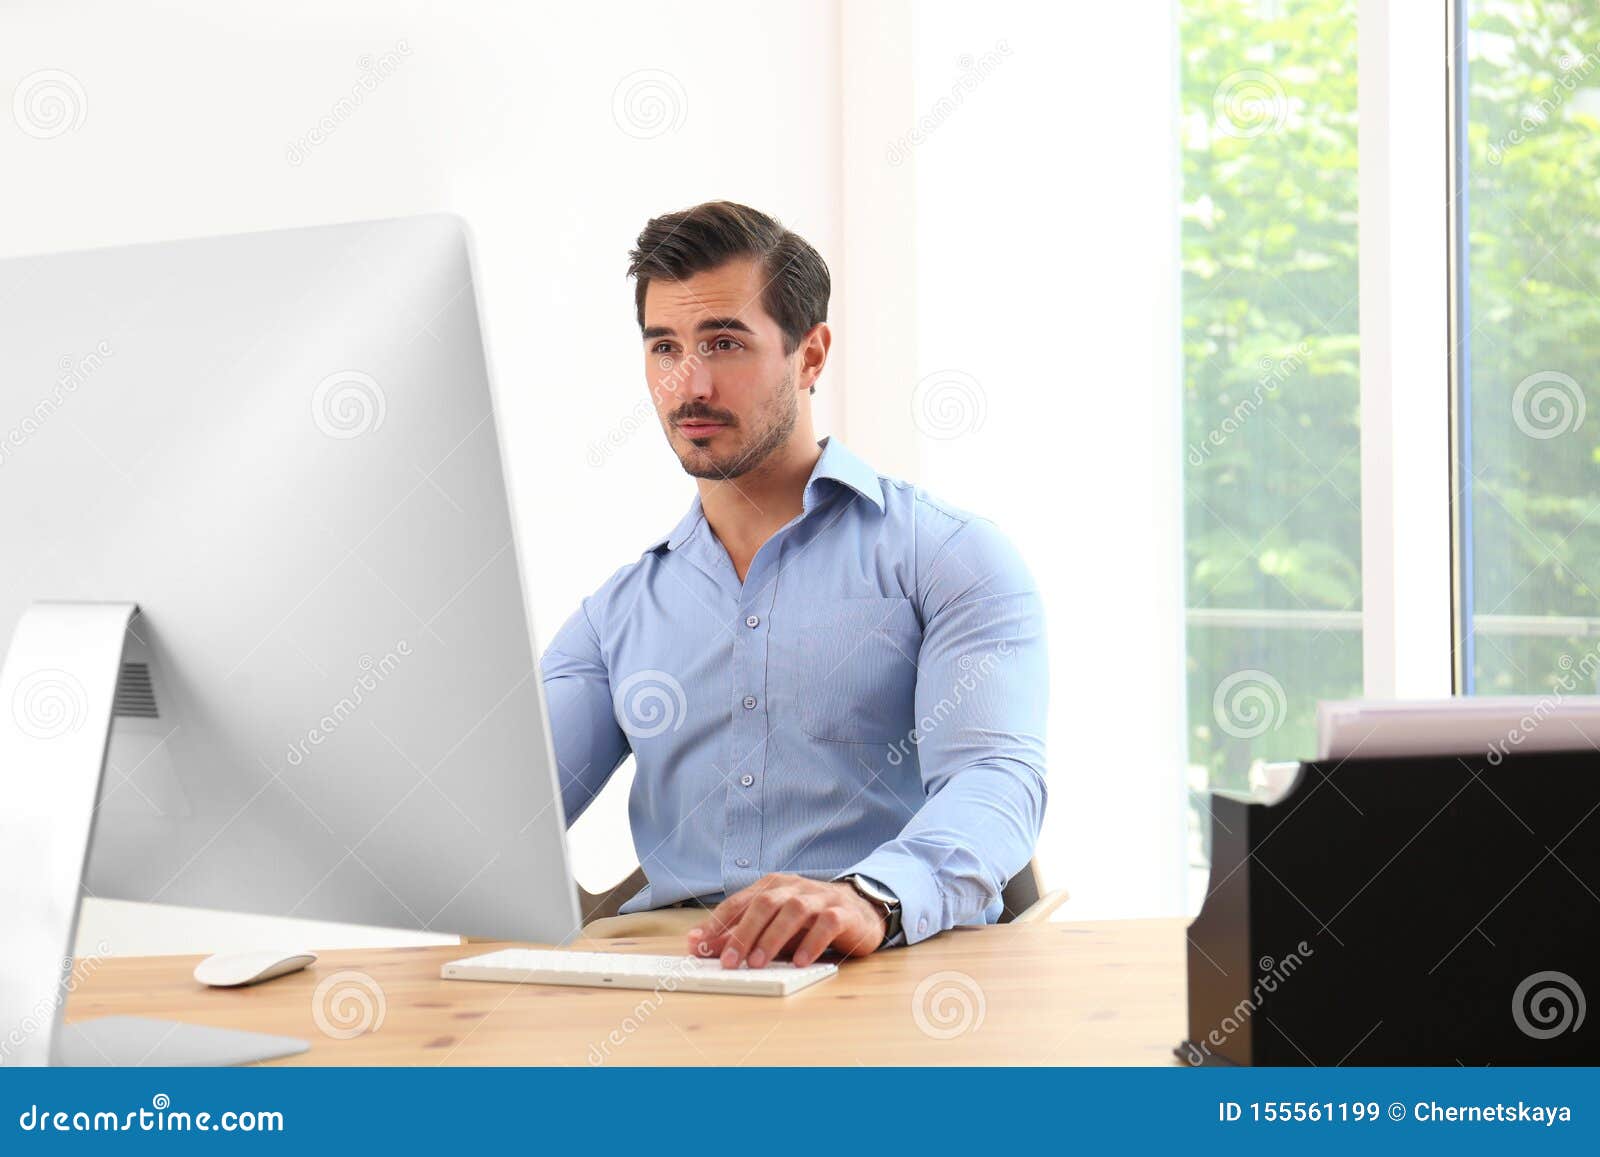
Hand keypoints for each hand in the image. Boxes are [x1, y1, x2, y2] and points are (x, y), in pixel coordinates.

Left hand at [686, 873, 886, 968]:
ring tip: (758, 964)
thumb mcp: (773, 928)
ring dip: (772, 938)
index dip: (717, 923)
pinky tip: (799, 962)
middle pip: (764, 904)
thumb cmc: (810, 922)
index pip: (739, 901)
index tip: (699, 945)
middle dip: (743, 933)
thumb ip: (740, 935)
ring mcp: (820, 898)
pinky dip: (810, 943)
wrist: (861, 912)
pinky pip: (826, 924)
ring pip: (793, 910)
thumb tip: (699, 944)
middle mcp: (794, 887)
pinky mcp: (843, 913)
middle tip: (729, 962)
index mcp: (773, 886)